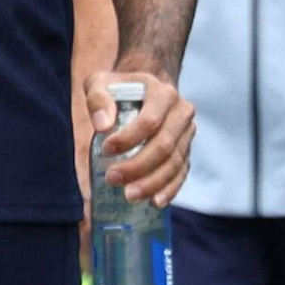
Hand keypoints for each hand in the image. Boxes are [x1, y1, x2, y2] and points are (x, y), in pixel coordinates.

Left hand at [86, 64, 195, 208]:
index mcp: (163, 93)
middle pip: (165, 145)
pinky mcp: (186, 150)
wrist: (143, 90)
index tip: (105, 150)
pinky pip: (182, 173)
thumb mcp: (101, 82)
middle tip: (112, 179)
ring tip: (129, 195)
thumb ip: (98, 97)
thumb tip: (103, 125)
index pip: (150, 120)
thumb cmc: (118, 88)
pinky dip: (169, 189)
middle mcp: (182, 113)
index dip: (129, 138)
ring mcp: (187, 133)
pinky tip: (154, 201)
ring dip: (152, 182)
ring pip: (175, 163)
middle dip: (138, 166)